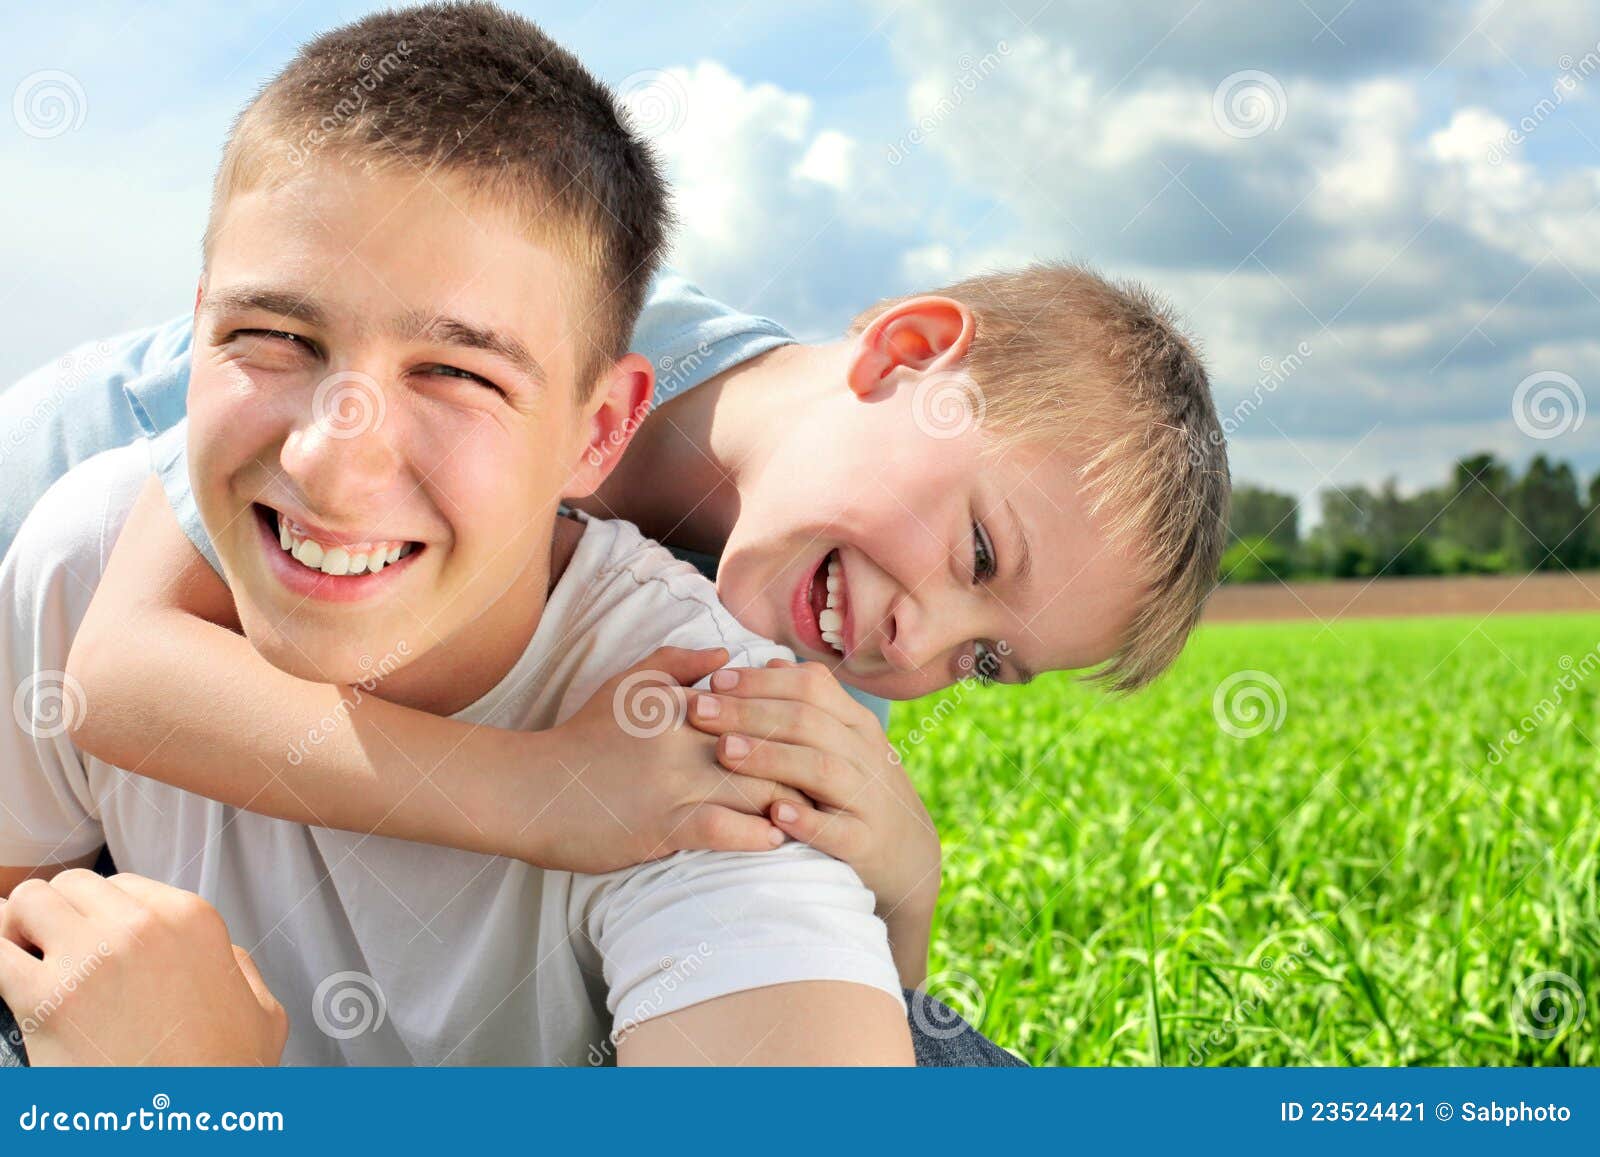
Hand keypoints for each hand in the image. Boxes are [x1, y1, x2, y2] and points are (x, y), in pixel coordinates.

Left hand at [0, 871, 287, 1065]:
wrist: (197, 1120)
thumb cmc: (227, 1076)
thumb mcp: (262, 1009)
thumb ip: (238, 967)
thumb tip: (221, 957)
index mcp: (191, 920)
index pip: (121, 884)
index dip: (101, 914)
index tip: (93, 941)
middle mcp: (141, 926)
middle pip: (72, 885)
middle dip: (58, 913)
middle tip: (52, 950)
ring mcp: (92, 958)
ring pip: (29, 901)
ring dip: (20, 927)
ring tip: (25, 960)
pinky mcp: (48, 1000)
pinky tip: (6, 978)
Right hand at [517, 647, 807, 872]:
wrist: (533, 789)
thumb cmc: (583, 736)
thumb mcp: (628, 685)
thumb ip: (679, 662)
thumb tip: (727, 655)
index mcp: (682, 703)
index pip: (755, 708)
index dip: (794, 722)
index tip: (825, 734)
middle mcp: (684, 739)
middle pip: (766, 749)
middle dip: (804, 764)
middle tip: (838, 779)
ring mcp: (675, 783)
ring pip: (754, 789)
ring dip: (791, 803)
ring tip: (819, 812)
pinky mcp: (664, 824)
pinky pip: (725, 829)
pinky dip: (757, 834)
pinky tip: (777, 838)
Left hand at [687, 658, 940, 973]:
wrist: (907, 855)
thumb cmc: (856, 791)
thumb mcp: (842, 742)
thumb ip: (808, 704)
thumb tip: (770, 663)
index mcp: (855, 724)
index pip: (811, 686)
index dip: (761, 681)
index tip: (715, 680)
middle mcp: (865, 754)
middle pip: (808, 721)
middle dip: (749, 712)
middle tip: (699, 710)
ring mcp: (869, 799)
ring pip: (822, 769)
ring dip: (770, 758)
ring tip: (724, 752)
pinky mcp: (867, 843)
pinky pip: (839, 830)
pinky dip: (807, 821)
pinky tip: (775, 813)